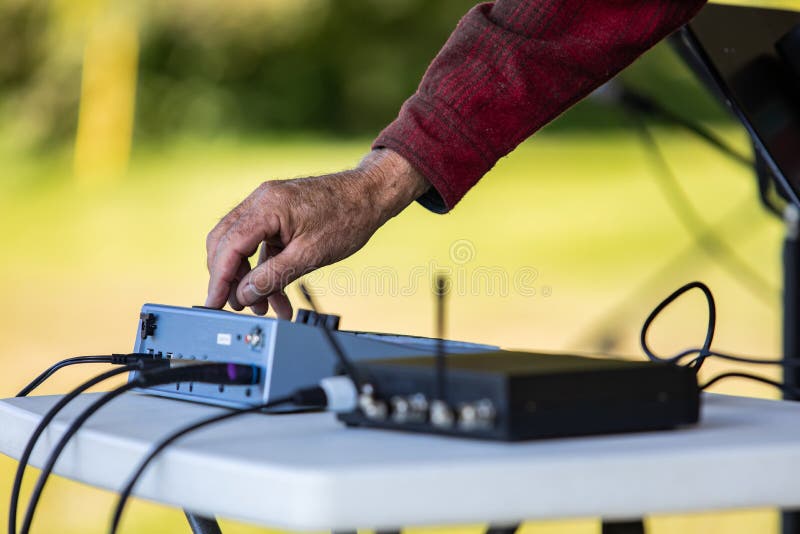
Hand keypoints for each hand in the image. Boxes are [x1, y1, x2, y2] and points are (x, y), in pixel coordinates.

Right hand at [205, 148, 429, 318]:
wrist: (371, 195)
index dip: (218, 279)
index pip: (228, 246)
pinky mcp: (278, 214)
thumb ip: (273, 276)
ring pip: (243, 247)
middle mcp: (261, 200)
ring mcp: (268, 205)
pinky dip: (265, 268)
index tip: (214, 302)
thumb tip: (245, 295)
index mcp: (267, 206)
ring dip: (251, 279)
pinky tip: (277, 293)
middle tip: (239, 306)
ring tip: (265, 307)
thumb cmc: (348, 217)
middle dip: (230, 279)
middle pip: (226, 244)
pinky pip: (260, 244)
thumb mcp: (310, 255)